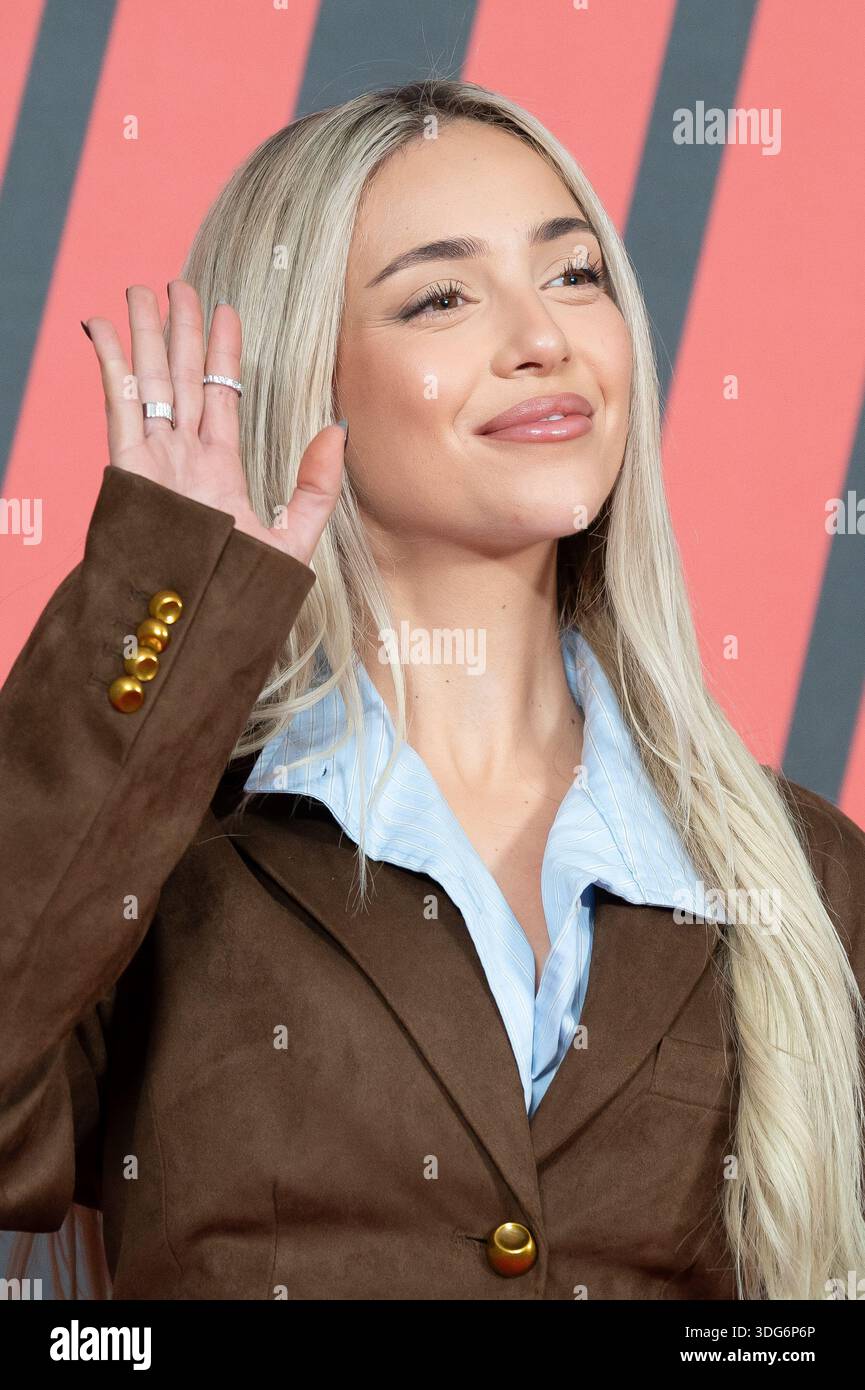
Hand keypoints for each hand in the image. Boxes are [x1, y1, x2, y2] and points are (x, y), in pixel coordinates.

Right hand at [82, 280, 343, 564]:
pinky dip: (111, 364)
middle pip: (180, 378)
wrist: (200, 620)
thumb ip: (317, 487)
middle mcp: (183, 458)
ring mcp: (154, 459)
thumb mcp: (294, 539)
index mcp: (219, 469)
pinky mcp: (129, 465)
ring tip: (143, 290)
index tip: (224, 312)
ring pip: (149, 382)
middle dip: (178, 330)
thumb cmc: (242, 591)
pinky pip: (118, 404)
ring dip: (144, 335)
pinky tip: (105, 327)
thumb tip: (338, 429)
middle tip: (179, 284)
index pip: (220, 395)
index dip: (221, 353)